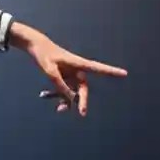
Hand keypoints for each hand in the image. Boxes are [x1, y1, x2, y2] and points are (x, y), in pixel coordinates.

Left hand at [8, 21, 127, 116]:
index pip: (97, 68)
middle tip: (82, 113)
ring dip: (65, 101)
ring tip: (58, 110)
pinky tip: (42, 95)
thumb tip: (71, 98)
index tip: (124, 73)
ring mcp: (69, 74)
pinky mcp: (62, 77)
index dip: (111, 71)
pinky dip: (53, 94)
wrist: (35, 46)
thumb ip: (60, 84)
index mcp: (78, 63)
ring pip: (71, 92)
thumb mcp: (50, 71)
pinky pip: (61, 89)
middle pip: (83, 88)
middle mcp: (76, 70)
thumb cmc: (43, 55)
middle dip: (82, 101)